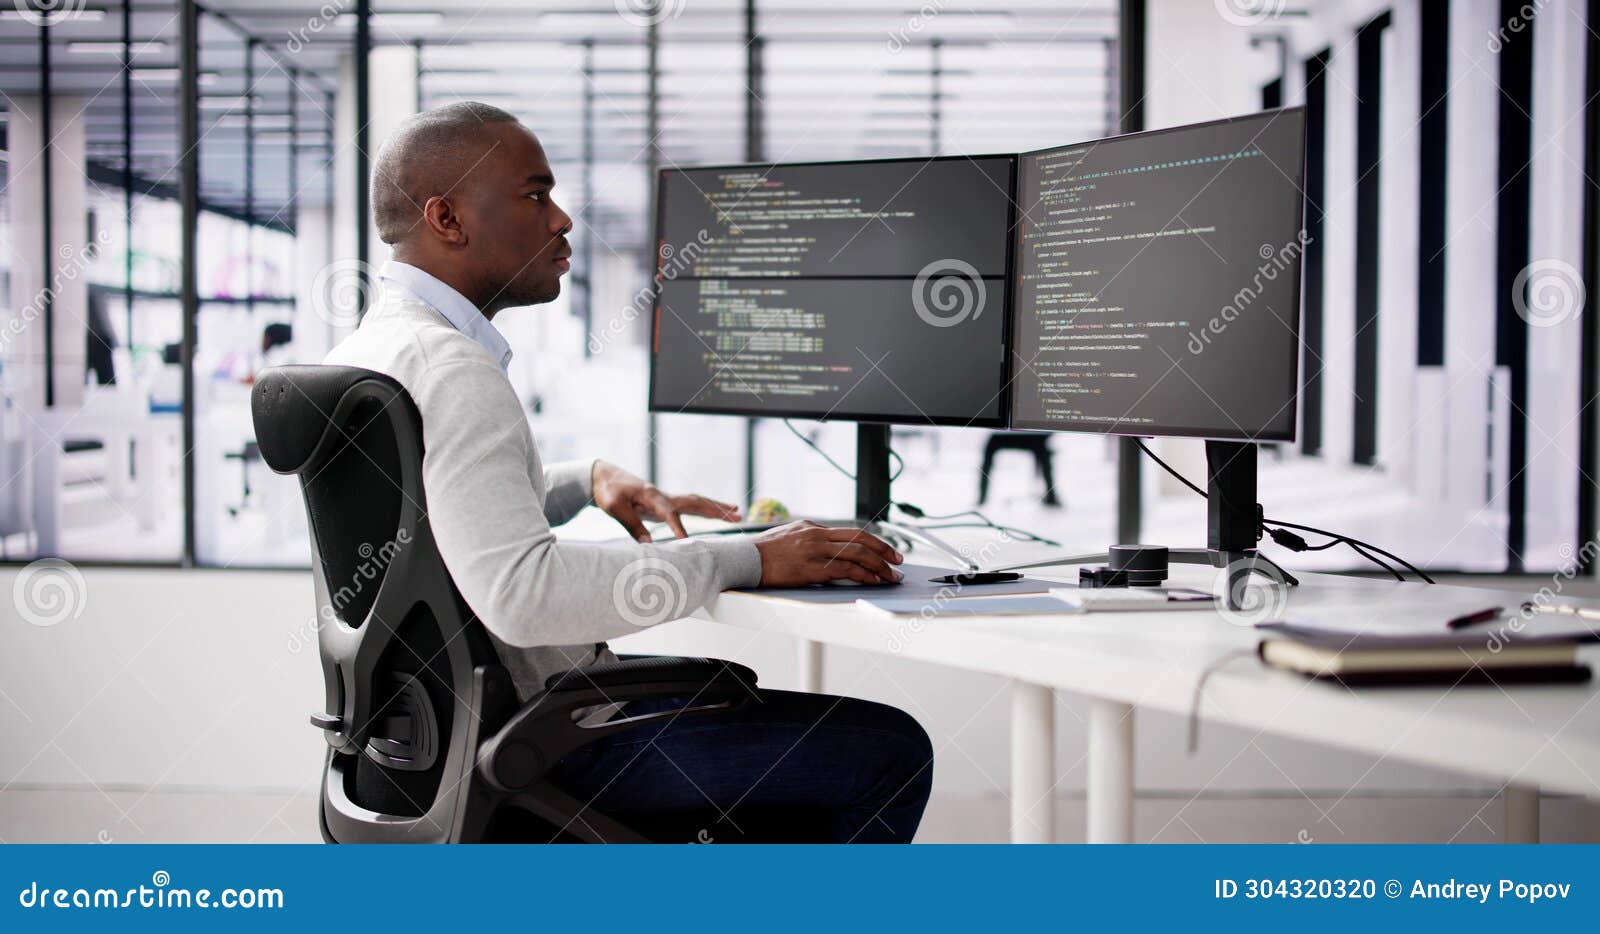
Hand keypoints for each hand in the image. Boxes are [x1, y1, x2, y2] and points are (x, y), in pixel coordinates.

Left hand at [591, 460, 741, 541]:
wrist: (604, 477)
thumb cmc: (608, 491)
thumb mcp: (614, 508)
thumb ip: (632, 525)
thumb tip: (648, 547)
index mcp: (651, 495)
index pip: (669, 513)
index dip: (678, 527)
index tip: (686, 542)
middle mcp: (663, 495)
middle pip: (695, 502)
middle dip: (716, 510)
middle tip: (738, 515)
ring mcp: (666, 498)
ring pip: (696, 503)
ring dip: (716, 508)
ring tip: (737, 514)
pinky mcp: (664, 503)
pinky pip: (689, 507)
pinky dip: (705, 510)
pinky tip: (716, 515)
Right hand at [753, 520, 904, 585]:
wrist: (745, 560)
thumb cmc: (763, 552)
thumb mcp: (788, 535)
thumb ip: (808, 536)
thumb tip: (825, 542)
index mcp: (813, 527)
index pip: (851, 532)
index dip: (873, 541)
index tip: (886, 551)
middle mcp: (817, 535)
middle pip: (860, 539)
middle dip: (884, 550)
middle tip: (898, 560)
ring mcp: (815, 551)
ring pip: (857, 554)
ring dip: (879, 566)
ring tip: (891, 576)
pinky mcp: (812, 568)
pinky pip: (846, 570)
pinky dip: (864, 575)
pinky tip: (873, 581)